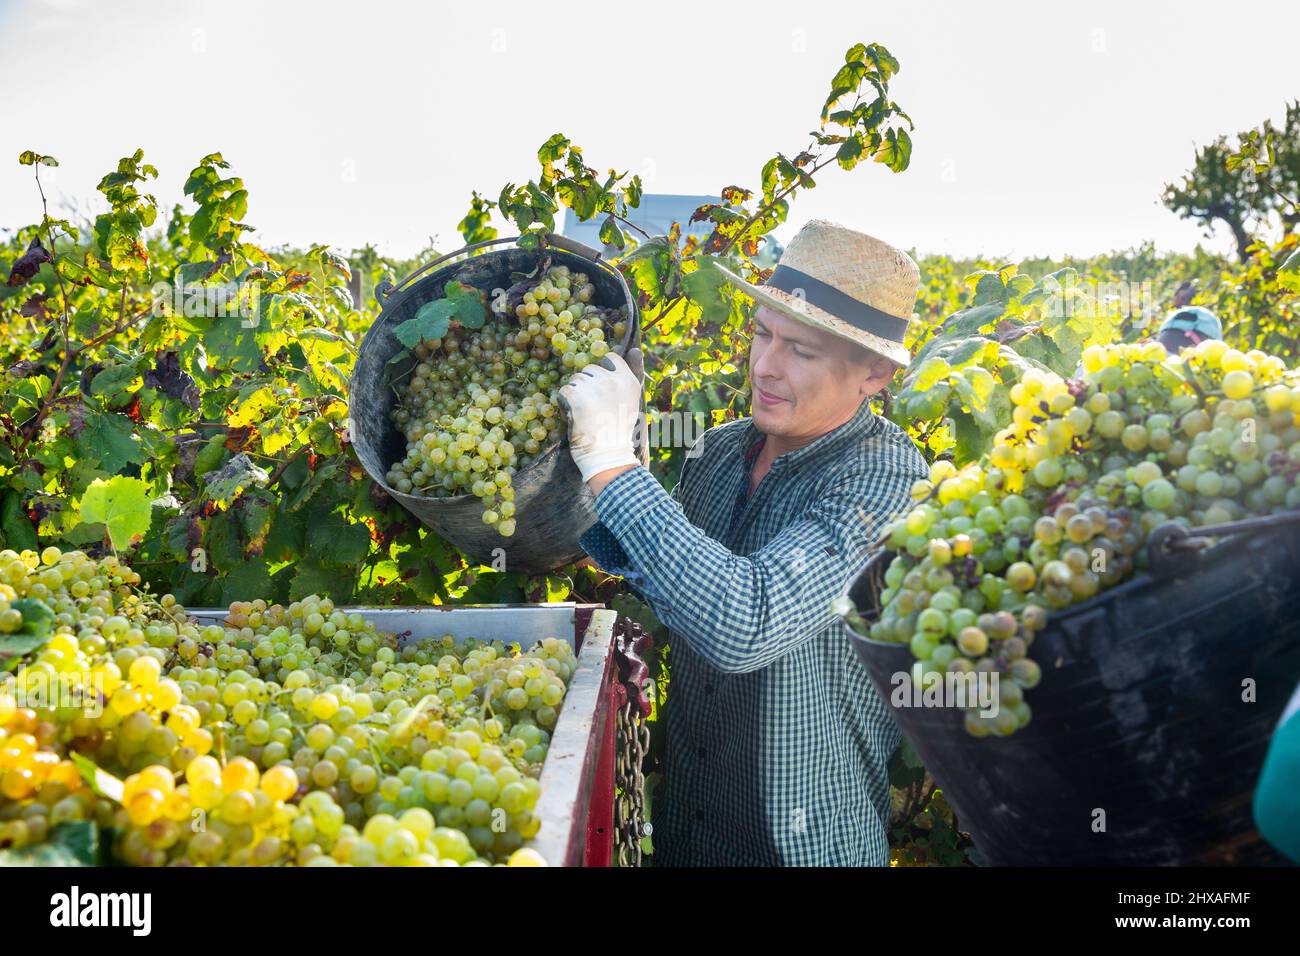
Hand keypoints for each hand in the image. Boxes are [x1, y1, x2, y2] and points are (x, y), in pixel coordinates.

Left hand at [558, 347, 643, 483]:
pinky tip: (574, 416)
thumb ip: (633, 373)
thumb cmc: (620, 431)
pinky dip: (564, 403)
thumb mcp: (633, 401)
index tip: (601, 388)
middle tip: (594, 407)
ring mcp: (594, 389)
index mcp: (628, 380)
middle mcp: (612, 381)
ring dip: (575, 394)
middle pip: (589, 369)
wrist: (609, 456)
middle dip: (587, 385)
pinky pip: (563, 390)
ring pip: (575, 379)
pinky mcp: (577, 398)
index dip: (602, 371)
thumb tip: (636, 348)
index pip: (610, 358)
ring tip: (585, 413)